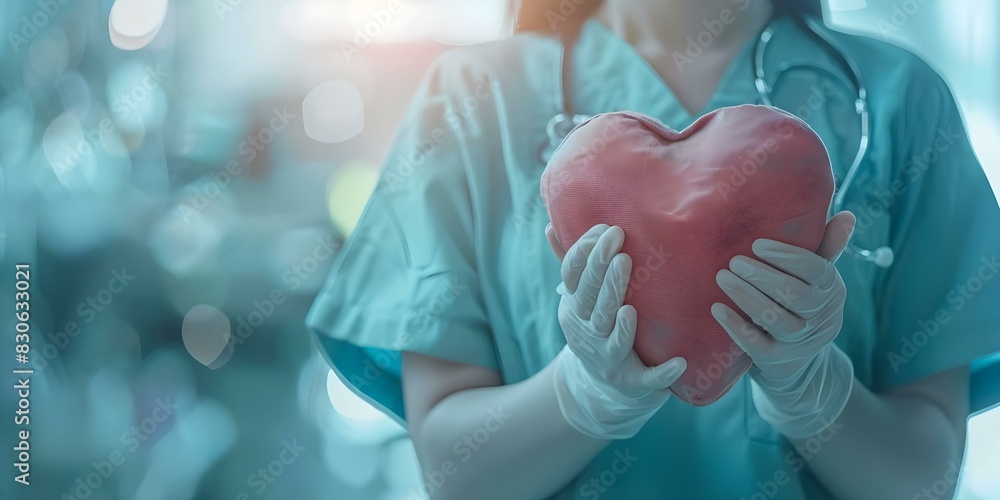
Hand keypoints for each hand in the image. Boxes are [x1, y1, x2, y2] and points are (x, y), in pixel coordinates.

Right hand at [546, 223, 686, 439]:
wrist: (603, 384)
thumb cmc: (596, 326)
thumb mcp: (578, 298)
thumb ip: (570, 263)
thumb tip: (549, 226)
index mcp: (574, 307)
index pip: (572, 277)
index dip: (585, 253)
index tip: (605, 229)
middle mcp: (587, 330)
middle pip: (593, 301)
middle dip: (604, 274)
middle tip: (620, 247)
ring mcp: (608, 356)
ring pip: (614, 335)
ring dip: (623, 317)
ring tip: (632, 300)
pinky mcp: (631, 381)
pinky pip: (647, 378)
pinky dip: (662, 372)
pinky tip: (679, 362)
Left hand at [711, 211, 856, 438]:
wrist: (798, 363)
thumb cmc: (801, 304)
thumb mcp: (816, 279)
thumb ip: (826, 247)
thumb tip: (847, 215)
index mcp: (831, 289)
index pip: (817, 270)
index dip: (788, 257)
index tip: (757, 244)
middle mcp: (821, 317)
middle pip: (795, 295)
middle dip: (762, 276)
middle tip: (734, 262)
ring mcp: (799, 341)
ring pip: (776, 319)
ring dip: (746, 297)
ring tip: (722, 277)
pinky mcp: (776, 360)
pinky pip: (756, 344)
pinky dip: (736, 326)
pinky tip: (717, 308)